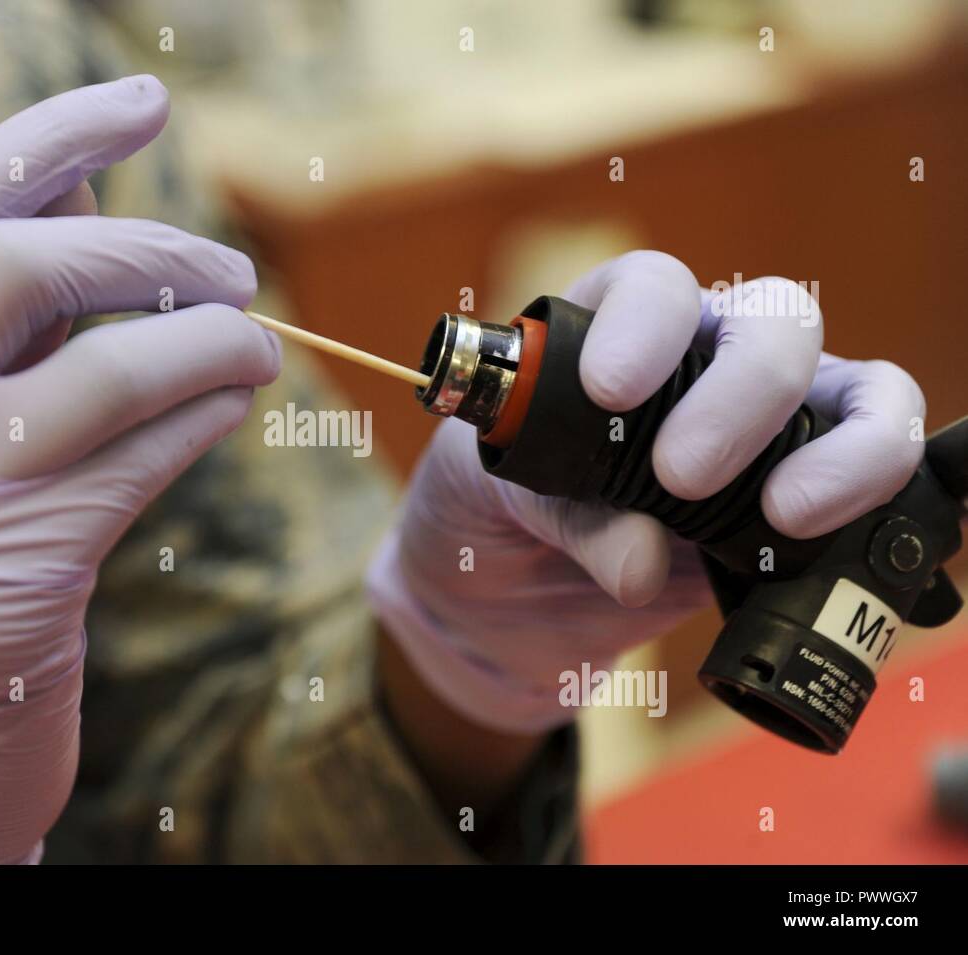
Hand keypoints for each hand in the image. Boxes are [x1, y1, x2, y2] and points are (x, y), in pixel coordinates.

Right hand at [0, 77, 279, 862]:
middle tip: (228, 267)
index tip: (139, 103)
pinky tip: (241, 397)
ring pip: (96, 370)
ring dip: (203, 337)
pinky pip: (135, 463)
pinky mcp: (7, 582)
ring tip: (256, 338)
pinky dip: (203, 413)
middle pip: (17, 269)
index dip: (43, 143)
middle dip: (147, 247)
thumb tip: (89, 205)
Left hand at [368, 251, 924, 734]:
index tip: (609, 392)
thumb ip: (566, 517)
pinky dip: (868, 490)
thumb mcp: (495, 499)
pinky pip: (876, 470)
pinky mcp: (800, 497)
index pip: (653, 287)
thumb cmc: (490, 513)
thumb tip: (646, 561)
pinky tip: (808, 531)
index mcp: (612, 332)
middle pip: (773, 323)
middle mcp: (703, 360)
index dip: (643, 326)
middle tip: (681, 474)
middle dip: (742, 392)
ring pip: (857, 389)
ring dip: (841, 446)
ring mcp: (766, 426)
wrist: (501, 600)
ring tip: (782, 513)